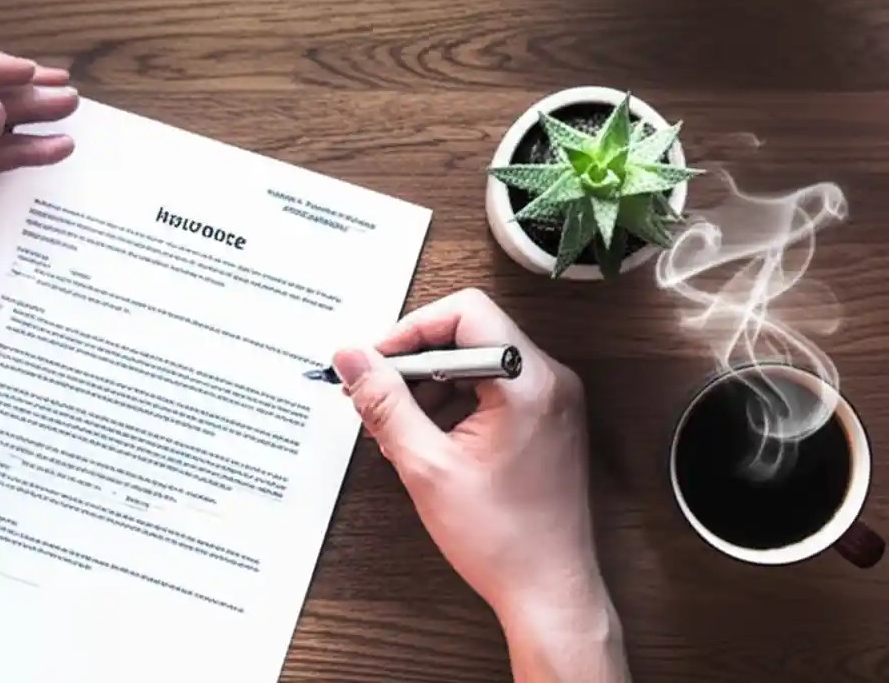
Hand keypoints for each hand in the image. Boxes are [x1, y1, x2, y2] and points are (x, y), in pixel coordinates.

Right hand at [332, 289, 624, 679]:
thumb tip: (352, 359)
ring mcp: (551, 401)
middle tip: (373, 393)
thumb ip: (385, 403)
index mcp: (528, 383)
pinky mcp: (545, 421)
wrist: (549, 591)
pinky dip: (452, 403)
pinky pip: (492, 389)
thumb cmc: (503, 539)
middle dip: (414, 361)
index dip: (410, 331)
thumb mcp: (425, 466)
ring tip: (394, 425)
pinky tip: (423, 439)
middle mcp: (549, 381)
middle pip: (469, 333)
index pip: (465, 313)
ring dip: (428, 385)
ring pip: (477, 361)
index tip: (374, 361)